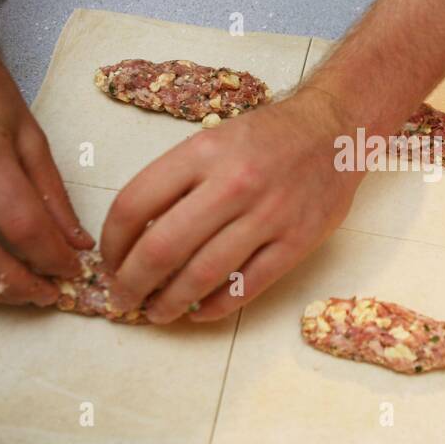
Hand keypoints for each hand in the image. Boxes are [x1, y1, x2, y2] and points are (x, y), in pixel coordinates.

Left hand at [101, 88, 363, 323]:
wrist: (335, 130)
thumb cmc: (266, 137)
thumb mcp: (212, 141)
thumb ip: (176, 182)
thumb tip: (134, 237)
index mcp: (202, 153)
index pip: (135, 205)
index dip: (112, 242)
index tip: (108, 261)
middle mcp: (233, 184)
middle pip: (162, 248)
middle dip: (131, 283)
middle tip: (121, 299)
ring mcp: (268, 215)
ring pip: (203, 275)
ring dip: (169, 303)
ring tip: (155, 313)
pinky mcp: (297, 241)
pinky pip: (247, 286)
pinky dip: (216, 306)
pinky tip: (198, 312)